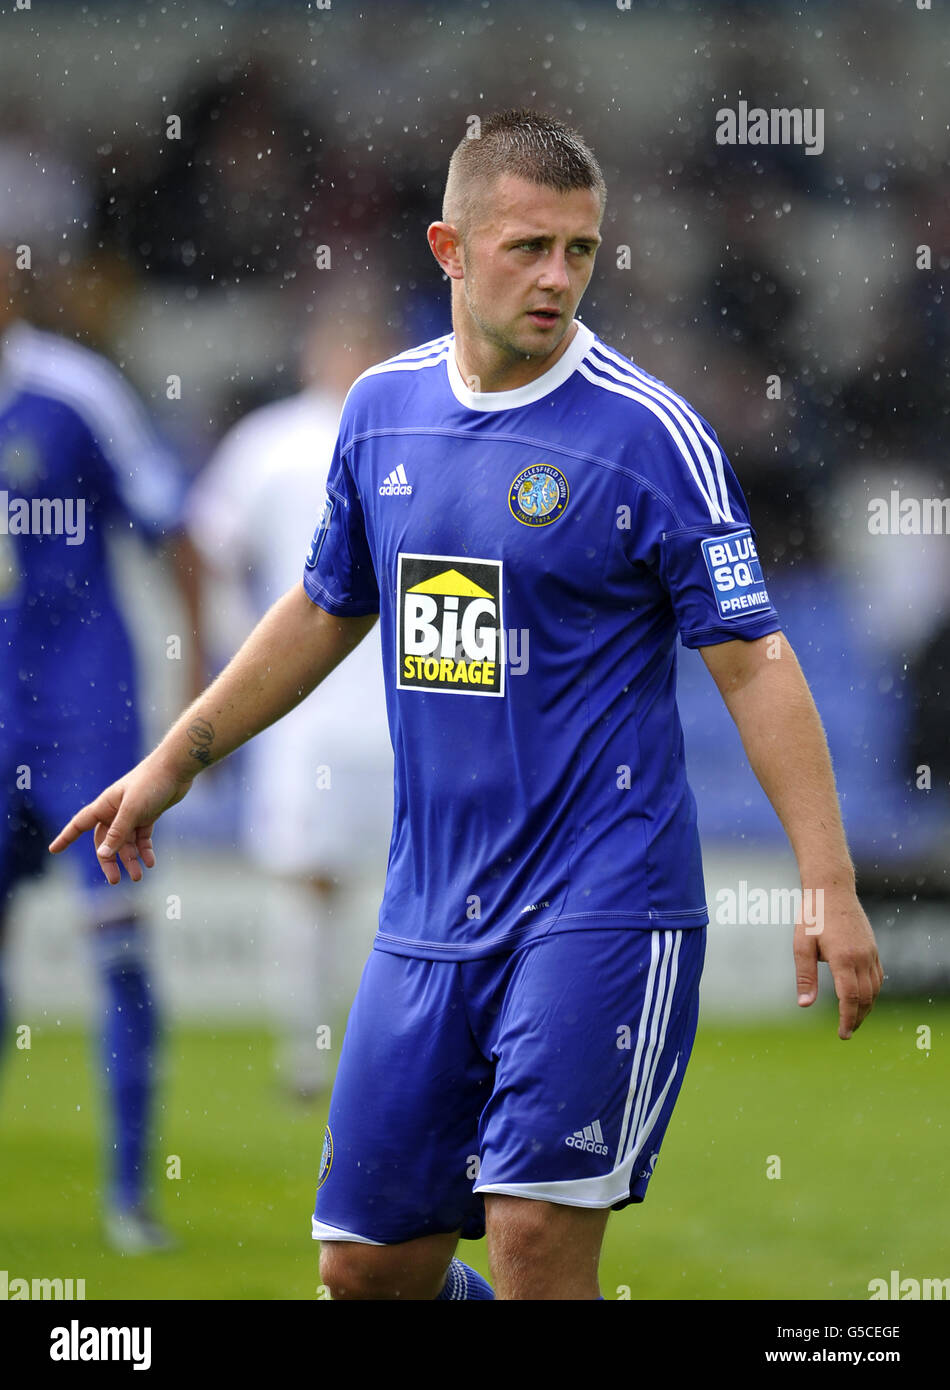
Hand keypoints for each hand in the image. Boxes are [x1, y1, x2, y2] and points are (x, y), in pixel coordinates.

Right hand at [48, 755, 193, 885]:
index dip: (66, 837)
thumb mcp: (132, 810)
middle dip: (110, 861)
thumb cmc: (151, 784)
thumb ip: (118, 833)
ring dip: (131, 860)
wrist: (176, 769)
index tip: (53, 850)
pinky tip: (150, 862)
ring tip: (139, 877)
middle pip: (106, 841)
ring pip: (126, 843)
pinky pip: (142, 839)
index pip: (80, 824)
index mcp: (105, 805)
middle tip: (116, 880)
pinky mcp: (147, 816)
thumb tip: (103, 854)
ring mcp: (131, 814)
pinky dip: (145, 851)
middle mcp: (115, 811)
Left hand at [793, 886, 883, 1038]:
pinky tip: (863, 997)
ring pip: (874, 989)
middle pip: (865, 998)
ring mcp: (870, 952)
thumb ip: (805, 977)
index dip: (847, 1019)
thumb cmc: (812, 917)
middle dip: (857, 1018)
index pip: (850, 998)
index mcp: (843, 958)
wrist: (832, 889)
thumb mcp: (802, 946)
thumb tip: (804, 1005)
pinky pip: (878, 976)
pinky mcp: (873, 948)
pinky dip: (872, 992)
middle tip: (847, 1032)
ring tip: (854, 1019)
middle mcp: (862, 957)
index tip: (842, 1034)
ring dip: (866, 1007)